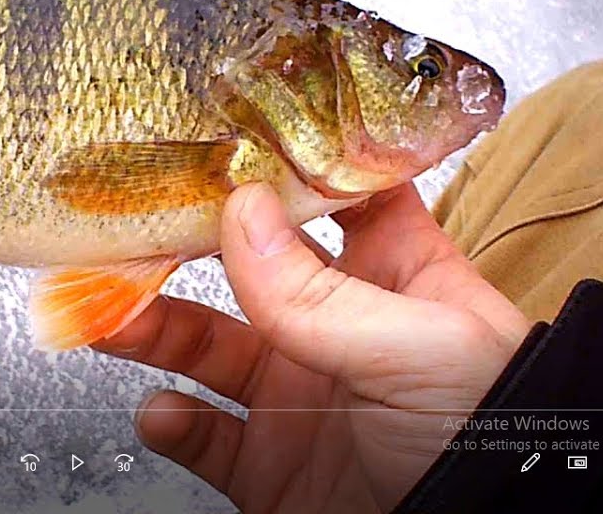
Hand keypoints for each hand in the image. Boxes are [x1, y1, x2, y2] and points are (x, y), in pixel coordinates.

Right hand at [96, 181, 532, 512]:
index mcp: (401, 280)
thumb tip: (238, 209)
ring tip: (114, 318)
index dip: (289, 167)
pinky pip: (204, 435)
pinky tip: (165, 415)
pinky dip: (171, 423)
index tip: (226, 136)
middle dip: (190, 247)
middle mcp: (343, 331)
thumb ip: (317, 289)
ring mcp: (301, 398)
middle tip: (133, 225)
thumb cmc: (488, 436)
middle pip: (251, 270)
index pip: (342, 200)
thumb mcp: (416, 346)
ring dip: (156, 329)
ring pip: (210, 347)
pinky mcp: (269, 465)